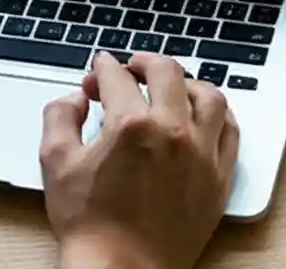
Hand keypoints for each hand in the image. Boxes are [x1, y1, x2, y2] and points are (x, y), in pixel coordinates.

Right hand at [40, 52, 238, 268]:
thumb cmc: (89, 224)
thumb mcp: (55, 163)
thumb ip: (59, 117)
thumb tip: (76, 97)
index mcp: (131, 125)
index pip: (118, 77)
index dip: (104, 68)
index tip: (100, 69)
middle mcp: (173, 131)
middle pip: (168, 72)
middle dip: (145, 62)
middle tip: (133, 67)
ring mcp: (201, 153)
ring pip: (208, 95)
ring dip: (187, 82)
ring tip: (172, 85)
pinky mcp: (219, 176)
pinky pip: (230, 131)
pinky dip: (218, 113)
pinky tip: (205, 113)